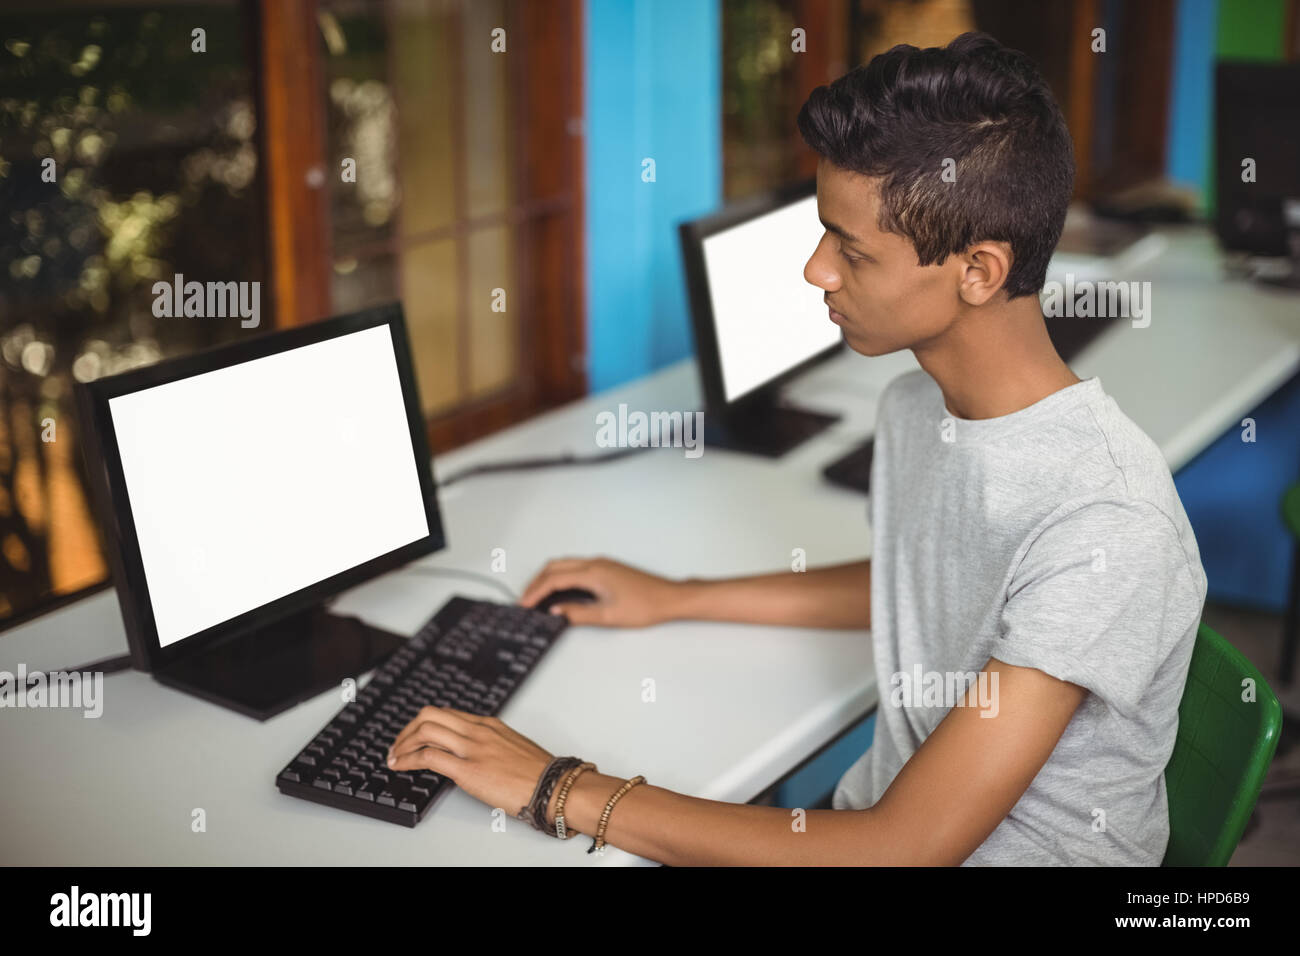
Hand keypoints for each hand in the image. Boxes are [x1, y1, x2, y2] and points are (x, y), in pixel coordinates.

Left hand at [386, 707, 553, 822]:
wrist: (553, 785)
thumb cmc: (539, 773)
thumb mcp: (512, 748)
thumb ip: (490, 745)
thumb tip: (474, 755)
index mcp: (488, 724)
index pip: (446, 713)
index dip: (423, 724)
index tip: (414, 736)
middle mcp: (477, 730)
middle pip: (429, 715)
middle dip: (407, 729)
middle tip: (398, 745)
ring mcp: (472, 747)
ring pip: (424, 731)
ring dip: (402, 743)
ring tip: (394, 757)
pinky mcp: (467, 769)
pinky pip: (427, 757)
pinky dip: (407, 759)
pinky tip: (400, 766)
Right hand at [519, 556, 679, 626]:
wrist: (669, 598)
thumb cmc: (646, 605)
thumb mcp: (608, 615)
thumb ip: (579, 614)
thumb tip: (556, 613)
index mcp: (593, 573)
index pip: (554, 579)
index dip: (536, 592)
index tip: (525, 604)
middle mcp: (595, 563)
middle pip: (555, 567)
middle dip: (537, 582)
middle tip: (526, 599)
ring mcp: (601, 564)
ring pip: (565, 565)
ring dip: (548, 578)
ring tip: (538, 596)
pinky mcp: (607, 568)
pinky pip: (576, 567)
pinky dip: (561, 577)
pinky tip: (560, 592)